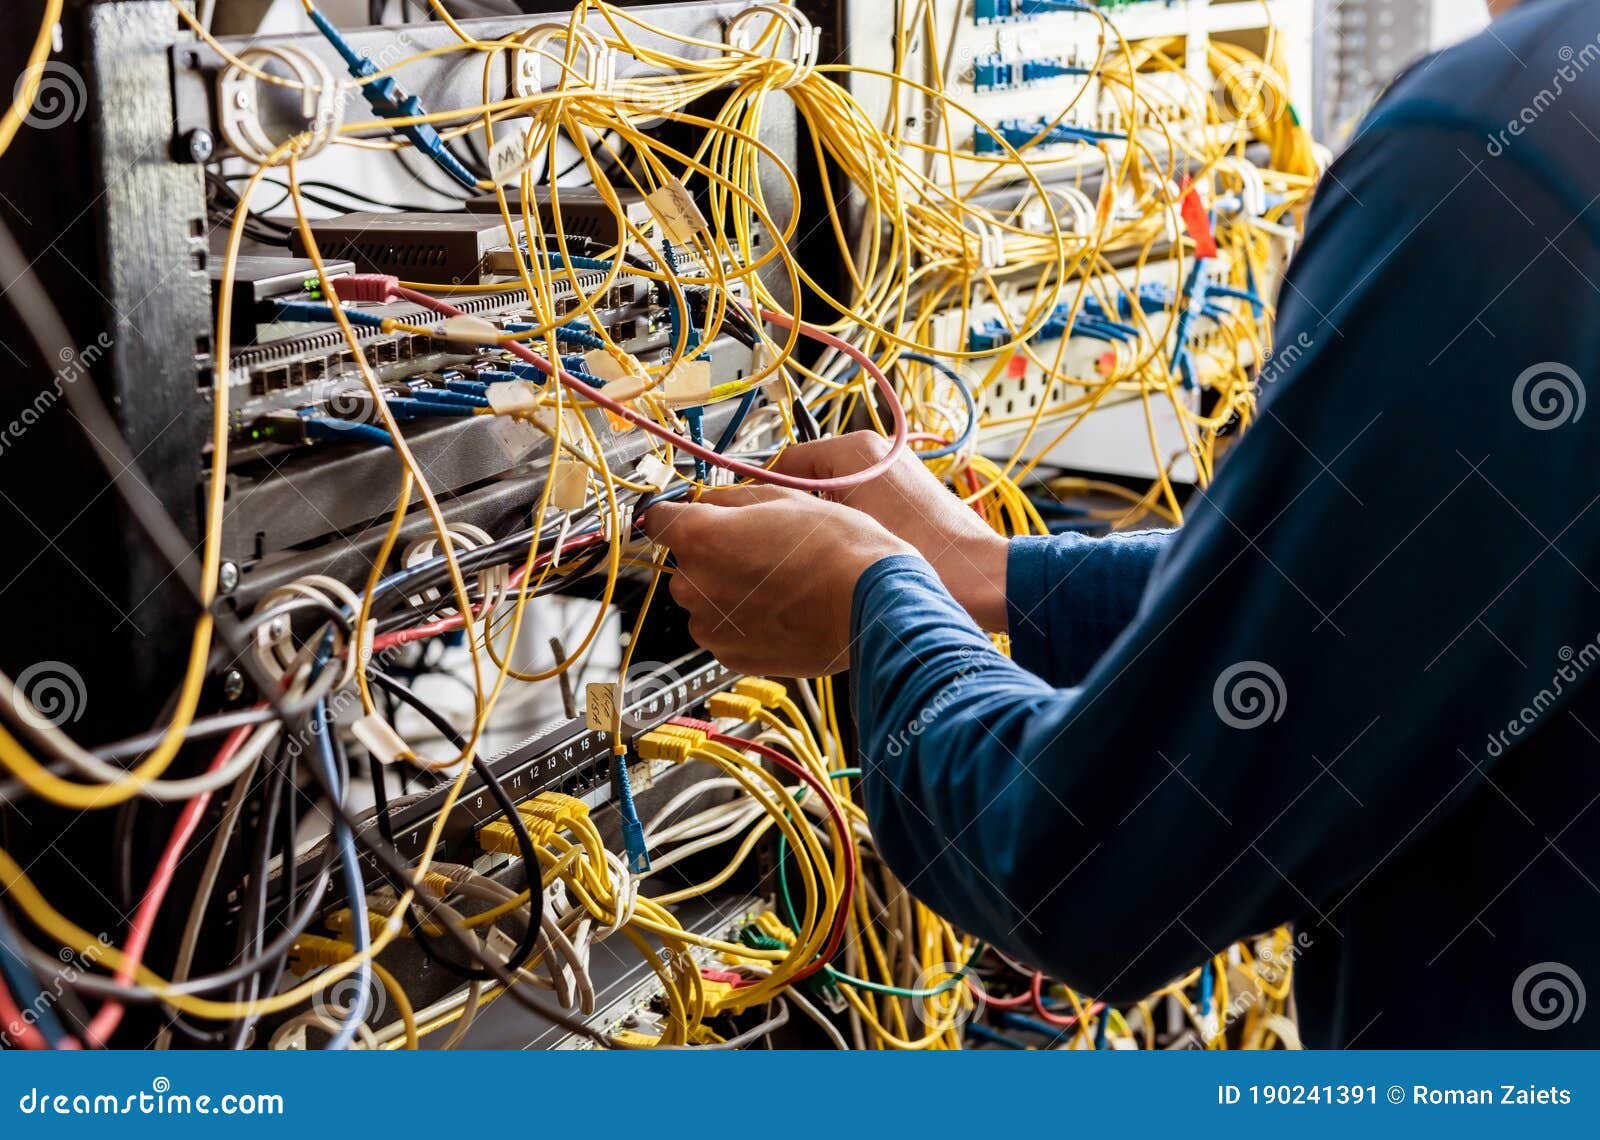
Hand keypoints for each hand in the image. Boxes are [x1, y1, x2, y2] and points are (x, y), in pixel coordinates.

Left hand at [640, 485, 917, 677]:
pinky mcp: (730, 656)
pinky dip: (742, 621)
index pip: (659, 519)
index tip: (690, 516)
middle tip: (760, 548)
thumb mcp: (784, 498)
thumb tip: (709, 500)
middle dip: (712, 554)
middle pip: (686, 563)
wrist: (870, 603)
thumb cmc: (837, 548)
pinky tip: (780, 609)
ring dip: (727, 590)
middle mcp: (694, 584)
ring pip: (704, 599)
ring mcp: (710, 625)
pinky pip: (724, 630)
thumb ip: (731, 498)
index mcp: (700, 536)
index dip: (678, 514)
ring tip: (777, 582)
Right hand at [772, 433, 1010, 630]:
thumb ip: (796, 516)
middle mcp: (877, 455)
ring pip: (830, 500)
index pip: (784, 462)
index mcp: (858, 449)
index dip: (759, 495)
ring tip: (803, 559)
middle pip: (807, 481)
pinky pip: (856, 512)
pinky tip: (838, 564)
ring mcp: (893, 478)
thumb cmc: (926, 556)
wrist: (982, 581)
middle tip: (769, 546)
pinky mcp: (906, 503)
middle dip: (789, 513)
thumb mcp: (845, 531)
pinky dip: (843, 533)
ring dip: (816, 527)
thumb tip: (757, 513)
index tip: (743, 521)